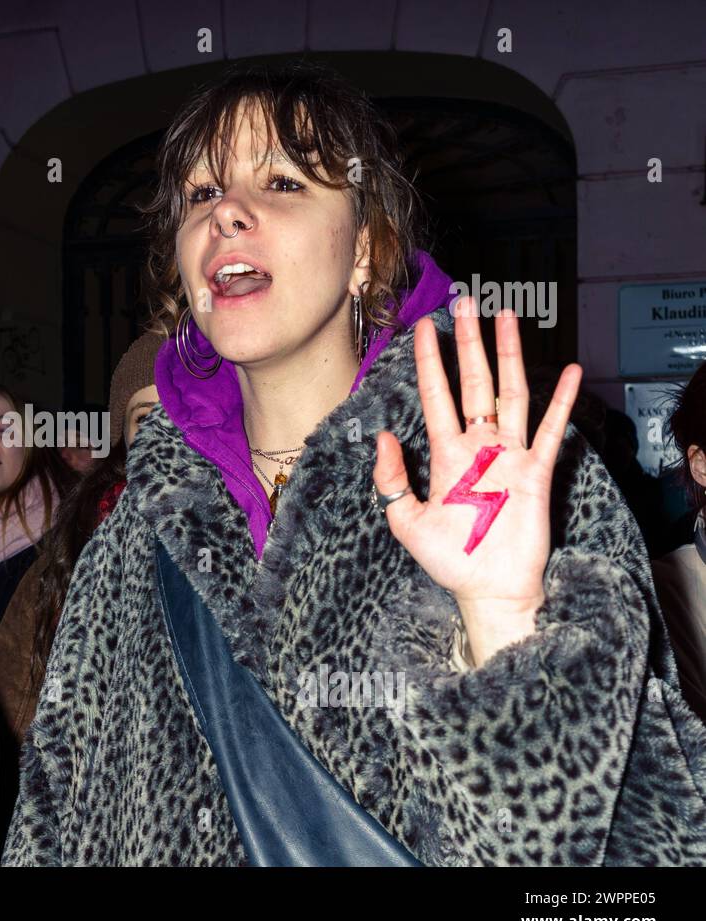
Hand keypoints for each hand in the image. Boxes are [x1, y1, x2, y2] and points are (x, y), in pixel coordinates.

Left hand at [372, 297, 582, 663]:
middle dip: (469, 343)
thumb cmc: (448, 560)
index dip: (429, 361)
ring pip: (510, 393)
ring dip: (509, 354)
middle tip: (467, 302)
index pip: (436, 395)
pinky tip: (567, 371)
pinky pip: (549, 430)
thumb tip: (382, 437)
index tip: (424, 327)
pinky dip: (559, 400)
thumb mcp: (406, 522)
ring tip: (507, 316)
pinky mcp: (536, 472)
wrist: (487, 589)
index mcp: (445, 454)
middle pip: (474, 382)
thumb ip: (392, 480)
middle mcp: (478, 446)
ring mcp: (508, 455)